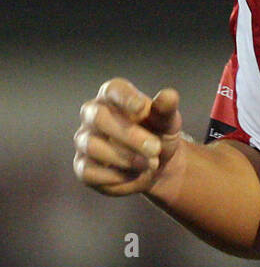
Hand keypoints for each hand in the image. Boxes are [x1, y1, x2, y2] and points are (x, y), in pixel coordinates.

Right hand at [73, 77, 183, 195]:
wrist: (157, 164)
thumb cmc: (159, 134)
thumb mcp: (168, 121)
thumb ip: (167, 109)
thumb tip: (169, 95)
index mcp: (114, 97)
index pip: (113, 89)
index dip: (125, 98)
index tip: (141, 108)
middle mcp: (93, 115)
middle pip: (98, 117)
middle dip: (128, 134)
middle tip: (155, 148)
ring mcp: (85, 140)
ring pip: (92, 145)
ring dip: (124, 157)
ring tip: (150, 164)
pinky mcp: (83, 167)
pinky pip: (88, 172)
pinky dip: (115, 176)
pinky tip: (134, 175)